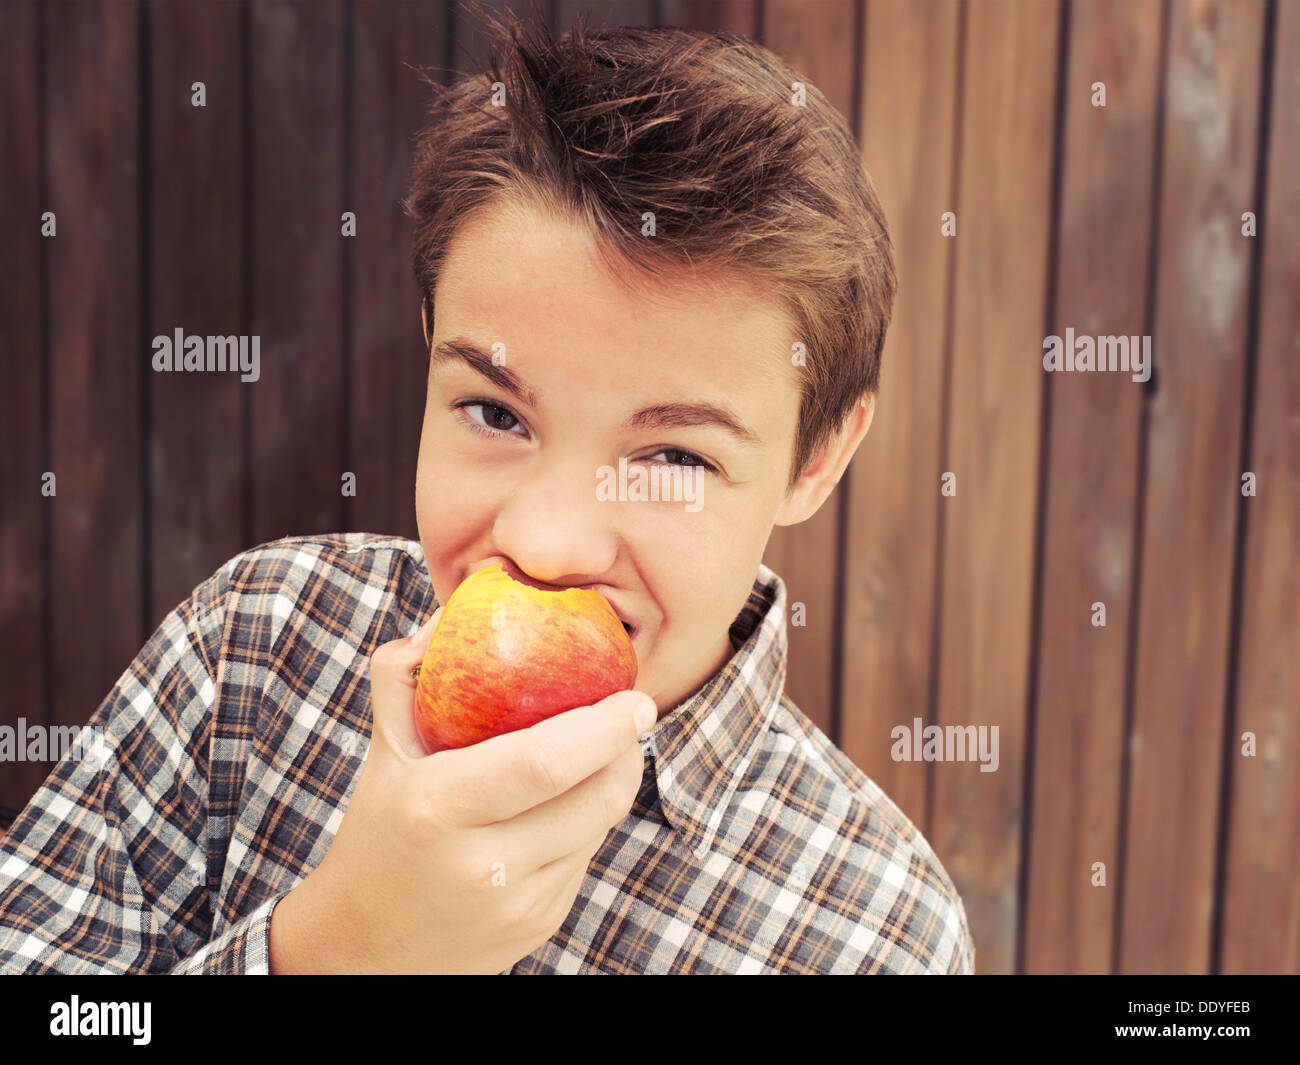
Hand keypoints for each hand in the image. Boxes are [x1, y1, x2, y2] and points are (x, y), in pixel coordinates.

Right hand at [268, 608, 656, 972]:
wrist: (362, 946)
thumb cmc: (379, 827)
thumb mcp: (382, 750)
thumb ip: (405, 674)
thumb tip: (450, 612)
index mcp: (437, 808)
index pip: (544, 762)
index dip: (604, 728)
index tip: (637, 698)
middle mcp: (479, 864)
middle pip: (593, 799)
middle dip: (626, 752)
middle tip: (632, 717)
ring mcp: (514, 905)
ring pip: (598, 829)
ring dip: (611, 784)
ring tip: (601, 753)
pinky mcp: (539, 927)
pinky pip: (586, 860)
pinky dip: (587, 824)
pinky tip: (562, 807)